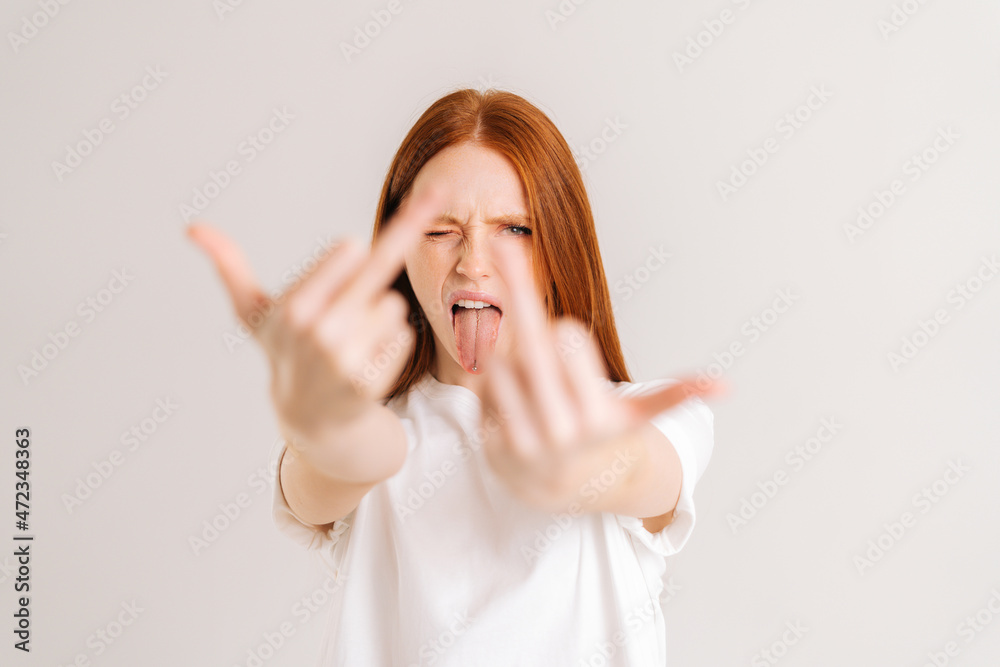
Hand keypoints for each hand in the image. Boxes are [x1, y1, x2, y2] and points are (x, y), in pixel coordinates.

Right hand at [187, 186, 447, 447]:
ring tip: (353, 339)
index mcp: (294, 308)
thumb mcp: (254, 313)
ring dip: (380, 316)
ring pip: (393, 304)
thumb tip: (192, 227)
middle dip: (411, 227)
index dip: (352, 253)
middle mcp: (319, 332)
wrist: (310, 421)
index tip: (358, 243)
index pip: (349, 252)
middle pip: (380, 265)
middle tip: (435, 194)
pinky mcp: (371, 382)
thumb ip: (229, 267)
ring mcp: (347, 359)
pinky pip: (404, 336)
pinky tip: (367, 360)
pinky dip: (393, 343)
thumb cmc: (285, 352)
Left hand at [479, 242, 724, 513]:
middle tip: (502, 245)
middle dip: (518, 289)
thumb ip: (674, 395)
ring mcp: (521, 436)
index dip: (566, 337)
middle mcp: (557, 428)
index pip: (570, 348)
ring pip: (502, 361)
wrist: (559, 489)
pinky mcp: (490, 441)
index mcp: (596, 416)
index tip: (564, 331)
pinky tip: (509, 393)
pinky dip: (493, 378)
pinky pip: (482, 385)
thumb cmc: (597, 434)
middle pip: (532, 343)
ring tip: (531, 378)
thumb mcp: (636, 418)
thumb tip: (726, 387)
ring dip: (512, 354)